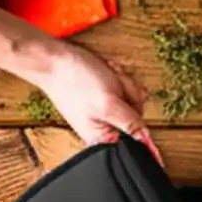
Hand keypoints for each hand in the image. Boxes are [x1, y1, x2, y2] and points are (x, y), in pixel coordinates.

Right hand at [37, 43, 152, 147]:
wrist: (54, 60)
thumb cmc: (75, 82)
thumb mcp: (109, 104)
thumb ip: (131, 124)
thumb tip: (147, 141)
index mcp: (105, 139)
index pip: (137, 139)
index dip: (138, 117)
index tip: (127, 105)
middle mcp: (108, 128)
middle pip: (139, 113)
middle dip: (129, 93)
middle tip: (112, 86)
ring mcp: (108, 111)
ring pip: (133, 97)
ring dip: (123, 82)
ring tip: (105, 78)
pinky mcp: (106, 97)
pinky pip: (124, 87)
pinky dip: (117, 77)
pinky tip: (105, 73)